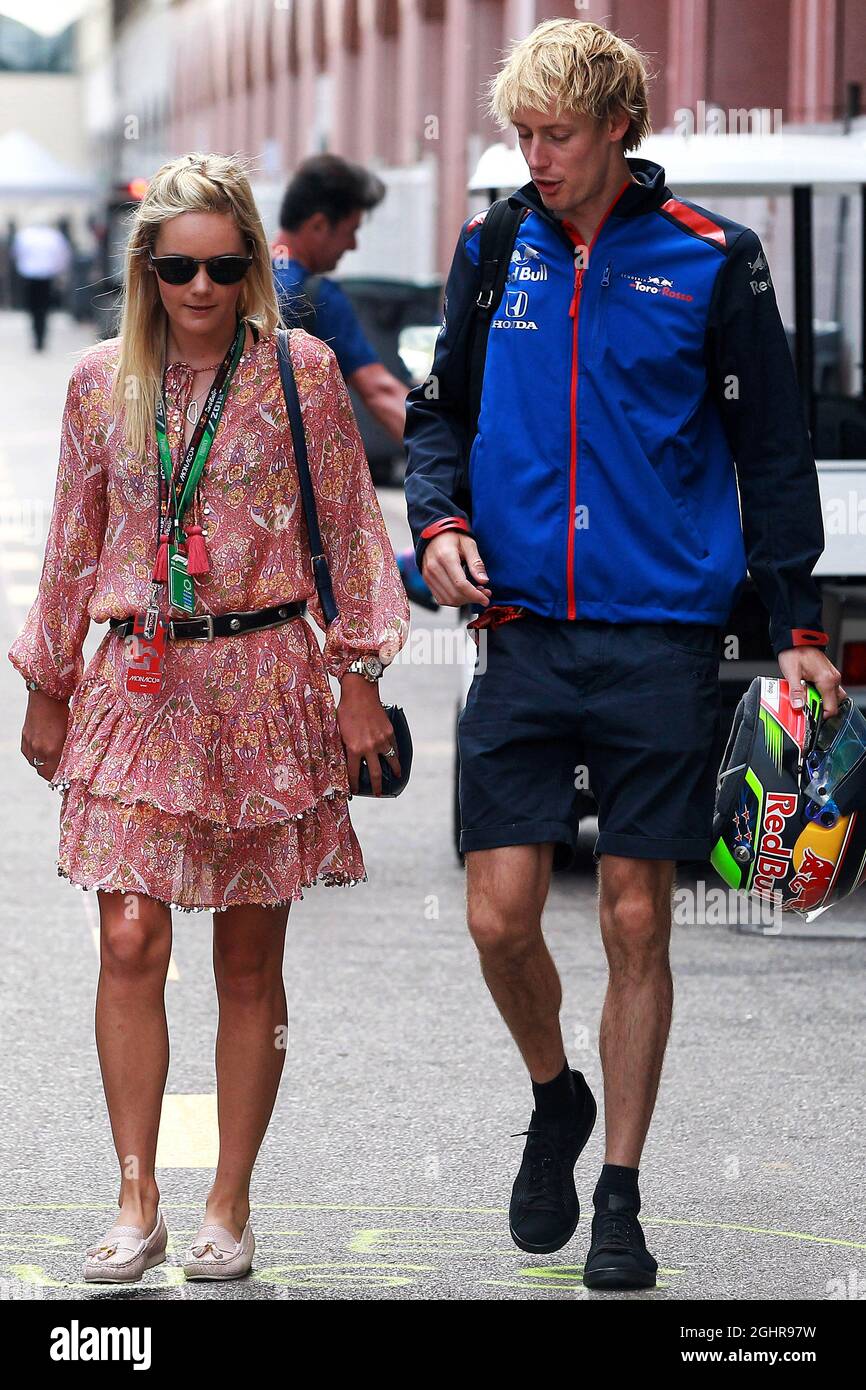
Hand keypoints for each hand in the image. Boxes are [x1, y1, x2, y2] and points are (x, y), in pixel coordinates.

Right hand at [21, 688, 69, 780]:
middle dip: (53, 776)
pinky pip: (30, 756)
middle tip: (62, 777)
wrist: (47, 696)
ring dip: (45, 766)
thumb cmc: (64, 713)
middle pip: (44, 773)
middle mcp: (39, 749)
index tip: (68, 783)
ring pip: (36, 765)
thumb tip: (73, 766)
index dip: (62, 780)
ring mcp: (30, 744)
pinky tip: (45, 753)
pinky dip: (37, 758)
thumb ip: (70, 751)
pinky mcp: (24, 739)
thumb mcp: (72, 734)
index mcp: (53, 749)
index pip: (56, 775)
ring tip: (55, 764)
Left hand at [337, 675, 400, 796]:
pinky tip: (396, 759)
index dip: (353, 784)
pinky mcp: (389, 732)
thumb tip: (343, 759)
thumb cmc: (345, 710)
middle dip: (376, 787)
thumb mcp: (338, 731)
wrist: (359, 694)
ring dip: (394, 772)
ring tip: (395, 778)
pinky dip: (396, 755)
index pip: (354, 773)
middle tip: (377, 793)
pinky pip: (394, 747)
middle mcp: (369, 747)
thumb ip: (343, 747)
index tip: (353, 790)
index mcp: (354, 749)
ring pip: (391, 762)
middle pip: (375, 774)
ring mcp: (381, 740)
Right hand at [421, 532, 491, 607]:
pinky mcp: (427, 581)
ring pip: (448, 599)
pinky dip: (454, 600)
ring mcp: (428, 576)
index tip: (486, 599)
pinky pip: (441, 599)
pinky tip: (463, 593)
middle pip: (455, 595)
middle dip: (472, 598)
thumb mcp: (469, 544)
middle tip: (484, 594)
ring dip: (464, 601)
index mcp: (446, 557)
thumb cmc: (453, 537)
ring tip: (475, 593)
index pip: (461, 585)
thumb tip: (484, 581)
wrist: (434, 534)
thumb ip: (476, 563)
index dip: (475, 595)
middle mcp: (434, 568)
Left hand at [777, 647, 845, 716]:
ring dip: (821, 700)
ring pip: (832, 696)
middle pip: (834, 704)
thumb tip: (799, 706)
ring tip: (806, 696)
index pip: (831, 708)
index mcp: (827, 680)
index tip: (810, 715)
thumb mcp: (791, 673)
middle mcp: (833, 679)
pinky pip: (829, 689)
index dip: (820, 715)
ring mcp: (832, 676)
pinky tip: (808, 689)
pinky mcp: (829, 675)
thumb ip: (796, 691)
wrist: (797, 639)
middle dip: (821, 708)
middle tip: (807, 705)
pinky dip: (820, 693)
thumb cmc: (795, 652)